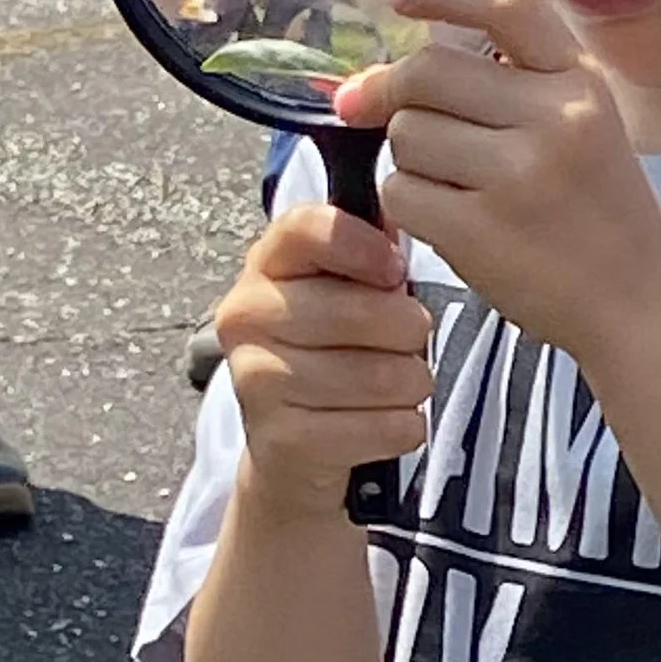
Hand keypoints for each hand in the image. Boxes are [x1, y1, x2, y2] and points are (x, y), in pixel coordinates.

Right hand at [214, 197, 433, 516]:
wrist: (293, 447)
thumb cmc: (332, 352)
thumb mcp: (345, 289)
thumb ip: (370, 249)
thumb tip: (400, 214)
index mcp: (266, 264)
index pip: (311, 229)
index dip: (368, 248)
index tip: (395, 272)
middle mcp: (248, 316)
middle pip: (360, 312)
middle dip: (410, 331)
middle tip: (410, 341)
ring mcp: (257, 380)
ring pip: (379, 375)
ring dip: (413, 383)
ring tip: (402, 384)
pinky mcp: (282, 438)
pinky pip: (381, 427)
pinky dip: (405, 427)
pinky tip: (390, 421)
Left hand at [335, 0, 660, 357]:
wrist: (638, 301)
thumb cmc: (595, 211)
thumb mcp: (581, 124)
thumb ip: (505, 86)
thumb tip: (372, 79)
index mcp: (579, 80)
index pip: (504, 2)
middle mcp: (555, 117)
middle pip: (429, 71)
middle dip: (393, 92)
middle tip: (378, 112)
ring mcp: (519, 175)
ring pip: (408, 133)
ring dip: (409, 157)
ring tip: (454, 186)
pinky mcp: (482, 230)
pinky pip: (402, 192)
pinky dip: (410, 205)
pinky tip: (448, 221)